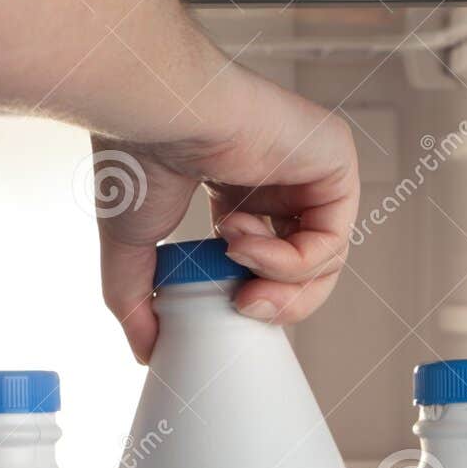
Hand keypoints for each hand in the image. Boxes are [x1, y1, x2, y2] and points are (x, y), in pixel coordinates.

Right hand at [96, 64, 359, 362]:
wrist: (156, 114)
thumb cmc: (139, 158)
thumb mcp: (131, 250)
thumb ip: (138, 303)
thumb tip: (147, 353)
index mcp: (238, 193)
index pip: (267, 264)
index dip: (252, 297)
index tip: (223, 307)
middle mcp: (279, 181)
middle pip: (307, 272)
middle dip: (276, 303)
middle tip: (242, 305)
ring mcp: (309, 171)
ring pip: (326, 263)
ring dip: (275, 276)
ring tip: (233, 251)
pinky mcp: (335, 162)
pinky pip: (332, 241)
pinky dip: (287, 258)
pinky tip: (243, 234)